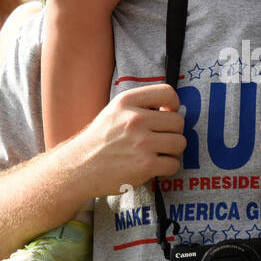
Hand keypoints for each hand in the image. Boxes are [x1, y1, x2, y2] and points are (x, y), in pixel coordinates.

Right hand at [66, 83, 186, 198]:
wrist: (80, 167)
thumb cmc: (101, 139)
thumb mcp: (114, 110)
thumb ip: (140, 105)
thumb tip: (173, 109)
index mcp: (127, 101)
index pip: (168, 93)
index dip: (173, 105)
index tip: (167, 114)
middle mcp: (135, 119)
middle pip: (178, 121)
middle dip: (173, 131)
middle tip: (160, 139)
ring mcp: (141, 143)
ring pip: (180, 142)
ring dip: (172, 150)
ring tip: (157, 153)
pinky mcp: (145, 165)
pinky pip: (174, 164)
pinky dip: (167, 167)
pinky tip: (154, 166)